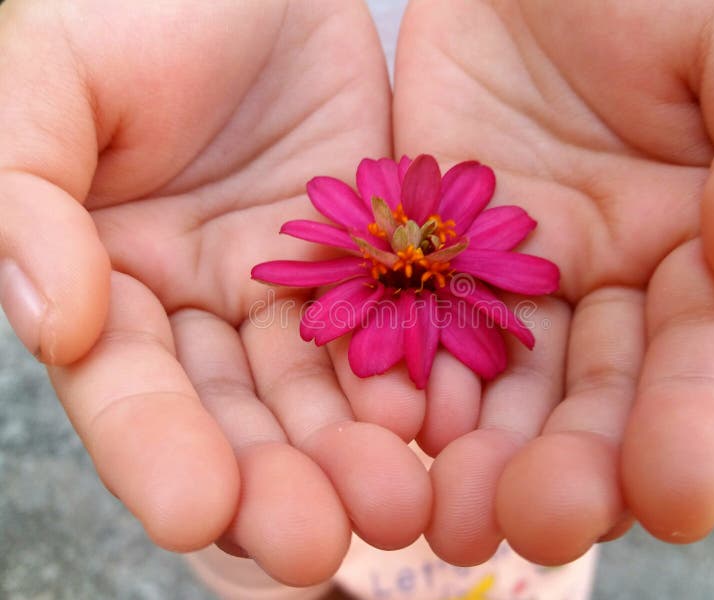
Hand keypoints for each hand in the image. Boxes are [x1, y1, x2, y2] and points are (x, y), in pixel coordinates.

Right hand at [0, 0, 430, 584]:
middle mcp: (202, 304)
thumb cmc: (133, 7)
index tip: (200, 514)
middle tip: (324, 545)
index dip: (161, 453)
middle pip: (237, 417)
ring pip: (321, 390)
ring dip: (356, 452)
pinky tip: (443, 420)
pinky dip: (416, 377)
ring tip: (400, 502)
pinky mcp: (369, 258)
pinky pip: (394, 327)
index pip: (130, 390)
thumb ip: (26, 199)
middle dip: (277, 485)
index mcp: (110, 277)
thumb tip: (61, 325)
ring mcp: (290, 287)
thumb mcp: (49, 82)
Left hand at [393, 0, 713, 565]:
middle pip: (590, 397)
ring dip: (478, 452)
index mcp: (696, 248)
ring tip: (450, 514)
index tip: (673, 499)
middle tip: (531, 526)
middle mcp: (604, 283)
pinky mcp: (431, 249)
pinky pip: (414, 321)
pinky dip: (403, 376)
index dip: (690, 428)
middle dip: (568, 467)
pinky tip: (386, 424)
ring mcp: (512, 273)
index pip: (699, 360)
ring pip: (498, 383)